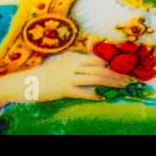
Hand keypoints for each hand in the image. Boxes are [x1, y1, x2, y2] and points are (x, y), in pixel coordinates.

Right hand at [0, 52, 133, 109]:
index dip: (111, 63)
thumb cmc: (46, 75)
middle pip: (100, 68)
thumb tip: (95, 66)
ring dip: (110, 83)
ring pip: (95, 78)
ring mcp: (68, 76)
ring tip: (121, 87)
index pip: (97, 58)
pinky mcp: (64, 89)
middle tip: (128, 79)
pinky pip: (83, 92)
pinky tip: (102, 98)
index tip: (123, 68)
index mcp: (73, 57)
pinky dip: (94, 95)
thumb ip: (77, 64)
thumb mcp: (62, 64)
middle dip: (116, 74)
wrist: (27, 82)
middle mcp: (72, 64)